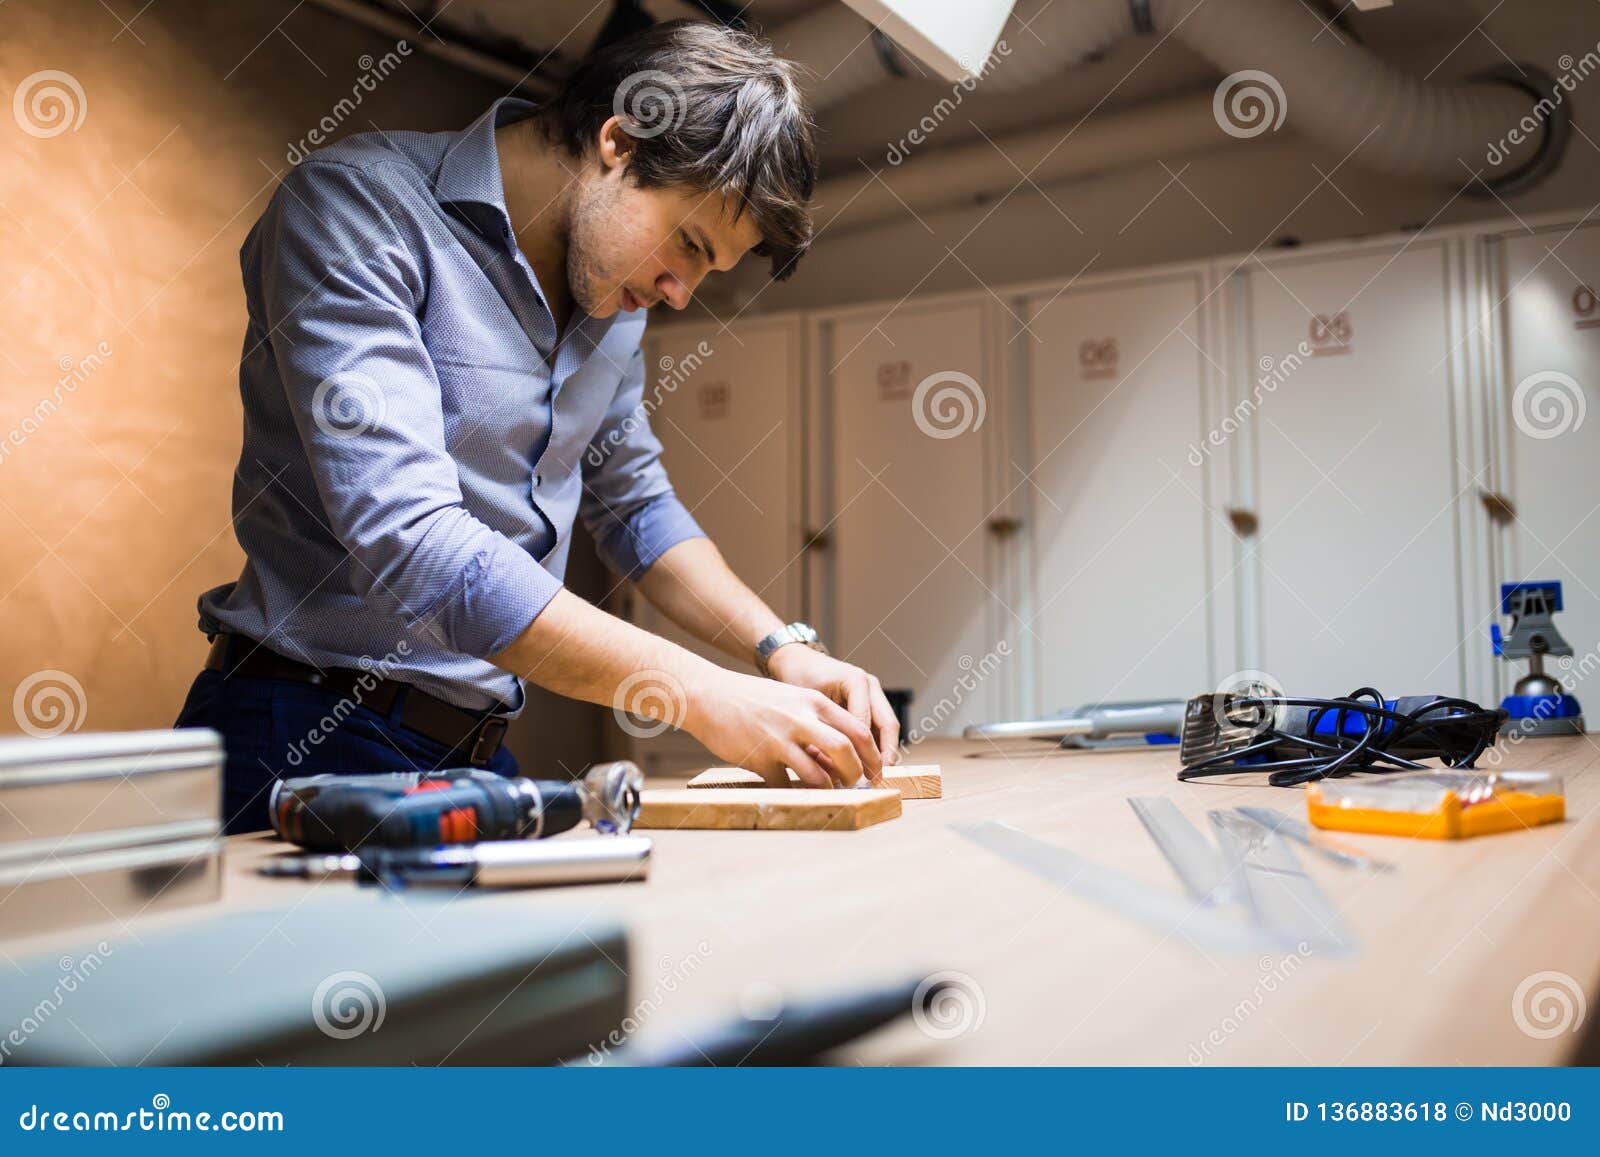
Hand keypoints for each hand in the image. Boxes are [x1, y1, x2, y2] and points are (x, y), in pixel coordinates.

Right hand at [684, 668, 880, 786]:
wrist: (710, 695)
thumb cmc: (753, 699)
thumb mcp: (792, 698)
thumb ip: (818, 719)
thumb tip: (844, 749)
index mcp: (814, 702)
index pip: (858, 730)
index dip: (872, 754)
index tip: (875, 769)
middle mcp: (801, 719)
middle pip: (846, 752)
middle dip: (856, 774)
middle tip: (857, 785)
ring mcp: (779, 739)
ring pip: (818, 775)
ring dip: (828, 788)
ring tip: (829, 792)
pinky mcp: (760, 758)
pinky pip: (785, 785)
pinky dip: (793, 792)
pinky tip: (793, 791)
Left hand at [763, 645, 900, 770]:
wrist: (798, 661)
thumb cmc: (798, 679)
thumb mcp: (808, 704)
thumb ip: (823, 728)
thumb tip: (830, 763)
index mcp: (856, 681)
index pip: (864, 723)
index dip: (863, 751)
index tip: (857, 772)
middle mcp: (870, 685)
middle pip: (888, 724)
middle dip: (885, 754)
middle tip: (878, 778)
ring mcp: (873, 692)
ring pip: (887, 727)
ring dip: (883, 751)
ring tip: (875, 776)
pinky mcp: (870, 700)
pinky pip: (878, 726)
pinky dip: (874, 745)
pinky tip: (866, 764)